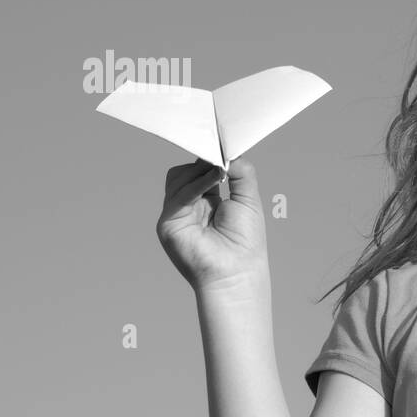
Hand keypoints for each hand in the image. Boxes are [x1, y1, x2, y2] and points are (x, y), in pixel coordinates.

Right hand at [156, 156, 268, 293]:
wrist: (237, 273)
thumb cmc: (245, 242)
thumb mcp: (248, 198)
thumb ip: (241, 171)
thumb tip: (232, 150)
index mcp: (206, 201)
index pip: (199, 171)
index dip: (209, 158)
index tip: (222, 143)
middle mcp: (188, 207)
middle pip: (185, 171)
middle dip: (203, 161)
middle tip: (221, 154)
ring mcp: (176, 214)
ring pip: (179, 178)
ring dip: (201, 171)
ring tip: (222, 171)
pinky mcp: (169, 222)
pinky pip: (180, 194)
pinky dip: (198, 183)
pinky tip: (216, 178)